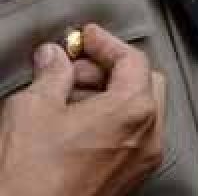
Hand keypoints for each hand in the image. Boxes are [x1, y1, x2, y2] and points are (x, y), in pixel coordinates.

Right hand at [0, 24, 164, 195]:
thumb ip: (51, 74)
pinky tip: (76, 124)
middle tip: (76, 66)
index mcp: (134, 110)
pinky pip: (131, 137)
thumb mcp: (33, 109)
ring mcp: (142, 161)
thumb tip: (54, 58)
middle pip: (144, 83)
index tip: (87, 37)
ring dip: (110, 95)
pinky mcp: (129, 179)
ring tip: (69, 95)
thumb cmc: (29, 179)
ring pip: (140, 111)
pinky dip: (111, 122)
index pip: (133, 59)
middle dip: (111, 69)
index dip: (106, 42)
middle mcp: (148, 135)